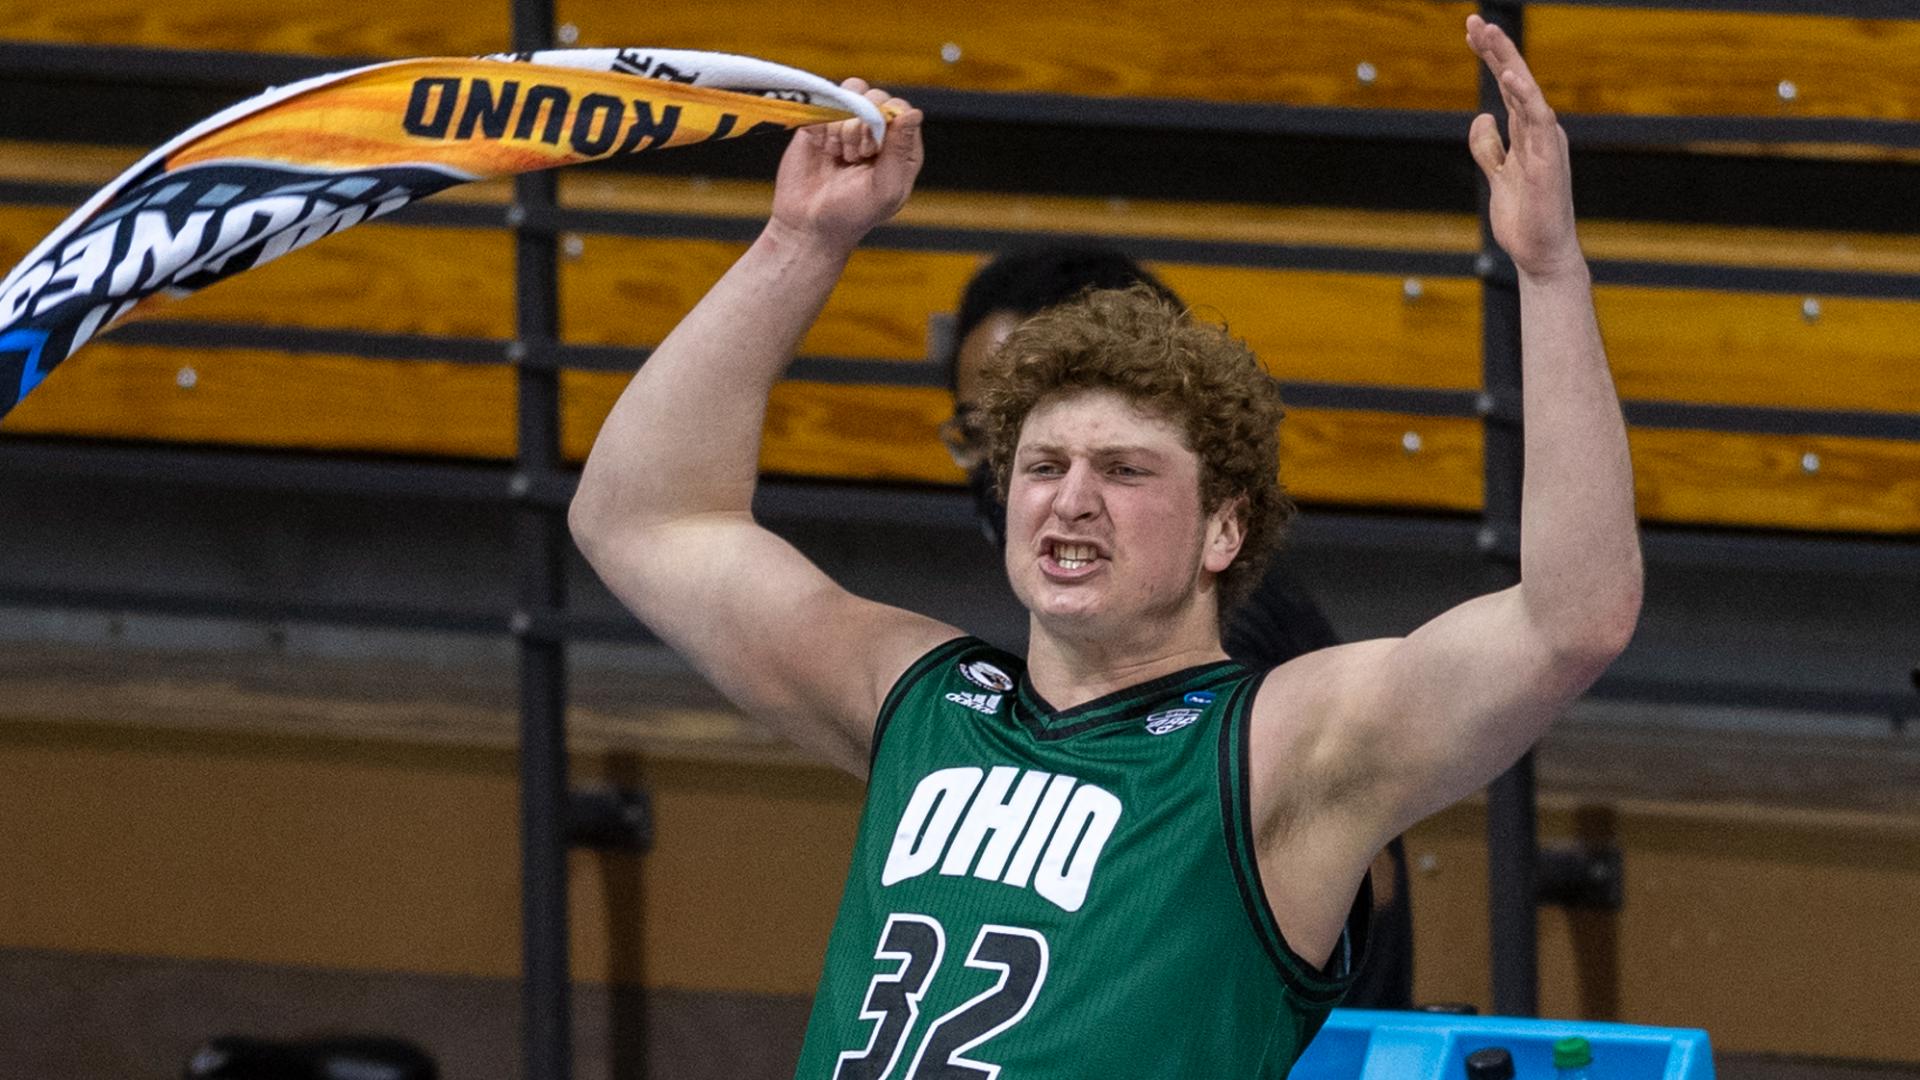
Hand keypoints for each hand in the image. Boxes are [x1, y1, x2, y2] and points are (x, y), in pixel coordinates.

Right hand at [768, 80, 923, 255]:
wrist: (808, 224)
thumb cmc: (853, 214)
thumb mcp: (885, 189)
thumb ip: (900, 151)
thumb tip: (914, 113)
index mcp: (900, 147)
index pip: (901, 109)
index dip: (885, 121)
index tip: (872, 149)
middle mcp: (877, 131)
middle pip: (876, 97)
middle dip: (861, 126)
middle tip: (854, 157)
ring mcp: (848, 124)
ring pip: (851, 93)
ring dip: (842, 124)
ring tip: (840, 154)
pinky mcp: (821, 122)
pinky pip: (825, 101)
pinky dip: (823, 123)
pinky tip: (824, 149)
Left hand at [1466, 16, 1582, 280]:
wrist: (1541, 255)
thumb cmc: (1525, 219)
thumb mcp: (1497, 177)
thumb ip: (1489, 149)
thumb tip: (1481, 117)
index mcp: (1528, 133)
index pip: (1507, 86)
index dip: (1492, 57)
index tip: (1471, 31)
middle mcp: (1539, 132)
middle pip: (1515, 80)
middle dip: (1496, 49)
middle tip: (1474, 21)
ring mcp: (1545, 144)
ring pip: (1526, 92)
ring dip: (1508, 62)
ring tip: (1489, 34)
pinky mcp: (1548, 161)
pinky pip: (1538, 122)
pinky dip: (1526, 98)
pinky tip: (1510, 78)